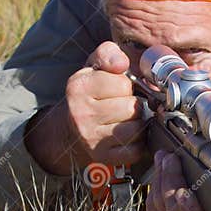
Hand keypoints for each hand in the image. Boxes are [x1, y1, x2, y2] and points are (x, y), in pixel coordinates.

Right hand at [63, 41, 146, 168]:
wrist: (72, 129)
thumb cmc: (91, 94)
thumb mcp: (94, 66)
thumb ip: (109, 53)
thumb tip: (121, 63)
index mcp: (79, 87)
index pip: (123, 84)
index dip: (126, 86)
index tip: (117, 89)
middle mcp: (81, 114)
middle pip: (132, 108)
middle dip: (134, 105)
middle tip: (123, 106)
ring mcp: (91, 138)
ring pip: (136, 128)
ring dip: (138, 124)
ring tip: (125, 120)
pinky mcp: (103, 157)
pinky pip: (136, 149)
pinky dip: (138, 142)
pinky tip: (127, 136)